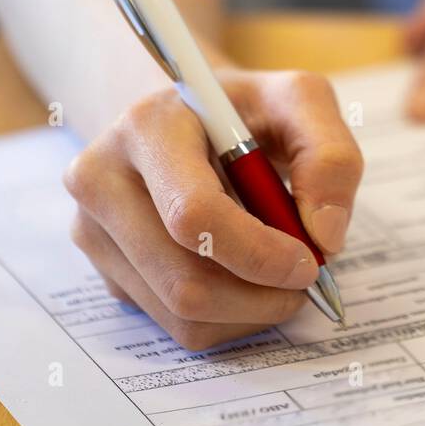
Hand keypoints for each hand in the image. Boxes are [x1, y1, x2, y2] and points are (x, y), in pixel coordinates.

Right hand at [64, 66, 361, 348]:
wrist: (185, 116)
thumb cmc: (244, 110)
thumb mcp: (299, 101)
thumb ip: (330, 156)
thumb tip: (325, 236)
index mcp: (147, 128)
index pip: (194, 215)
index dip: (258, 253)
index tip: (308, 261)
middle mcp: (102, 179)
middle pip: (184, 282)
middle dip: (260, 295)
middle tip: (305, 278)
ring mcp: (94, 230)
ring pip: (180, 315)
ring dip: (248, 311)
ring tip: (278, 275)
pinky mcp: (105, 270)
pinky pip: (173, 325)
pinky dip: (226, 316)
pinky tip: (243, 275)